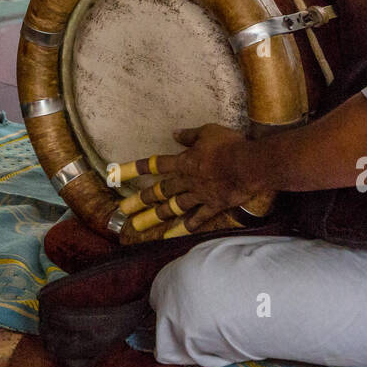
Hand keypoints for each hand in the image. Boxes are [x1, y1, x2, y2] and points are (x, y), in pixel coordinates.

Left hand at [117, 122, 266, 238]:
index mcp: (184, 162)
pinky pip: (197, 219)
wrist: (249, 165)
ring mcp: (199, 195)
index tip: (117, 173)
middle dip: (140, 200)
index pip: (155, 164)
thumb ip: (190, 135)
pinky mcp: (213, 206)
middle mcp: (187, 180)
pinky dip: (185, 227)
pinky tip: (173, 234)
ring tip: (139, 225)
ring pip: (173, 207)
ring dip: (155, 216)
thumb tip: (175, 133)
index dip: (135, 168)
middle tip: (122, 209)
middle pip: (160, 191)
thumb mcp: (208, 132)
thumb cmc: (229, 144)